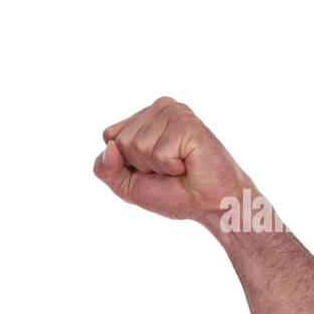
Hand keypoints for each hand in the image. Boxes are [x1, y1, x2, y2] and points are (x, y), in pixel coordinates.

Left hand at [93, 96, 255, 229]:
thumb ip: (104, 168)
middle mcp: (161, 108)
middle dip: (140, 165)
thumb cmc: (173, 192)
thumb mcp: (126, 184)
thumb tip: (110, 146)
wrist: (209, 205)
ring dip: (157, 166)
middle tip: (167, 168)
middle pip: (121, 141)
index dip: (124, 162)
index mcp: (145, 116)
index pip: (109, 135)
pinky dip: (170, 167)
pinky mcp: (189, 123)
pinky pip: (159, 151)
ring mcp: (176, 113)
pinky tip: (188, 164)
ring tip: (179, 166)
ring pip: (138, 145)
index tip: (149, 168)